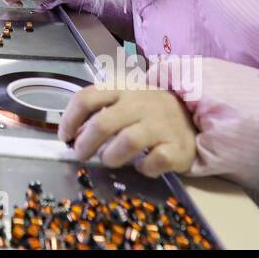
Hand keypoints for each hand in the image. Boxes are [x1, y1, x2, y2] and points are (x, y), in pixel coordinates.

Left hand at [59, 86, 197, 176]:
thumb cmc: (149, 111)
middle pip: (104, 122)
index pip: (88, 97)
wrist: (193, 117)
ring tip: (109, 160)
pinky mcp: (177, 147)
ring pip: (128, 141)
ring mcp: (161, 125)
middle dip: (86, 143)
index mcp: (123, 89)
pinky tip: (142, 166)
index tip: (65, 136)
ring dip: (111, 156)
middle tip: (80, 154)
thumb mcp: (125, 100)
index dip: (70, 119)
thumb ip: (100, 111)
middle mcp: (141, 104)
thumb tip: (72, 133)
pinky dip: (144, 168)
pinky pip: (155, 160)